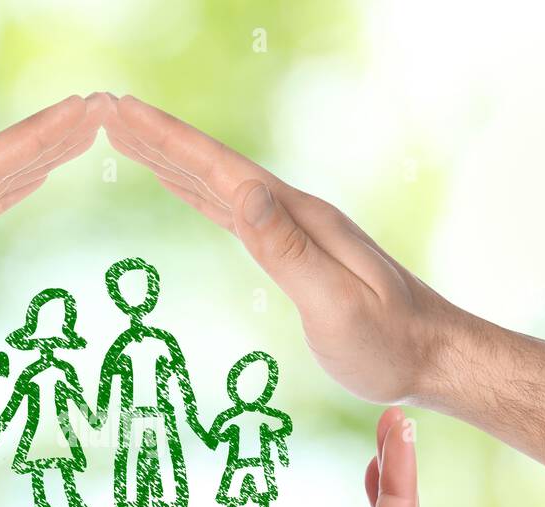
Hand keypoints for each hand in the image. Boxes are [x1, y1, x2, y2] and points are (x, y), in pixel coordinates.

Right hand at [103, 94, 461, 404]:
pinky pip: (233, 212)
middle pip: (215, 168)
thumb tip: (244, 191)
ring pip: (221, 185)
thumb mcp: (336, 304)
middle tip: (110, 112)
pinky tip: (183, 187)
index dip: (170, 142)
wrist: (434, 358)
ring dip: (174, 161)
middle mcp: (296, 214)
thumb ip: (288, 251)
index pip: (223, 171)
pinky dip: (199, 193)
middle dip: (160, 139)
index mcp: (300, 220)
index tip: (124, 112)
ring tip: (131, 139)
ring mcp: (297, 231)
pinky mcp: (296, 253)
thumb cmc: (388, 344)